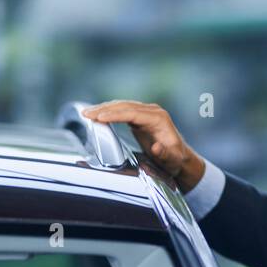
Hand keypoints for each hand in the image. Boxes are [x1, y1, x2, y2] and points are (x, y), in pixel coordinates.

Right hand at [81, 100, 206, 192]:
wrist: (180, 158)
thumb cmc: (176, 160)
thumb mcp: (172, 160)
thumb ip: (164, 154)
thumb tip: (156, 147)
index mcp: (159, 119)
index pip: (132, 112)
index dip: (115, 114)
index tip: (99, 117)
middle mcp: (152, 112)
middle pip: (125, 106)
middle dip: (104, 109)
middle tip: (86, 113)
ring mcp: (146, 113)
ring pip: (122, 106)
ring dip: (104, 109)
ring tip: (86, 113)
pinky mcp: (140, 117)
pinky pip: (122, 111)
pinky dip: (109, 112)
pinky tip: (97, 114)